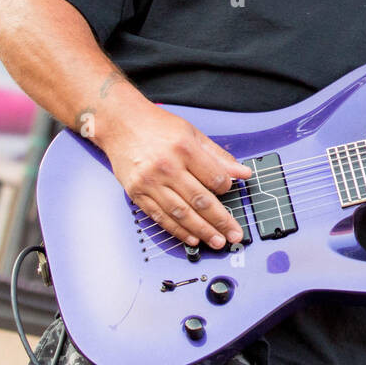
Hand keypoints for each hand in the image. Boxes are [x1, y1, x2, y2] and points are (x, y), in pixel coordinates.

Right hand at [99, 104, 252, 249]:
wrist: (121, 124)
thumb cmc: (157, 127)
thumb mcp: (193, 134)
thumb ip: (218, 156)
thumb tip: (243, 172)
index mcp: (185, 149)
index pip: (214, 177)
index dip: (227, 188)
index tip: (231, 191)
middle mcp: (167, 167)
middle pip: (200, 200)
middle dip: (221, 220)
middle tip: (234, 234)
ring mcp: (150, 182)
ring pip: (181, 213)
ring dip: (202, 230)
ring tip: (217, 240)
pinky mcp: (137, 193)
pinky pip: (160, 217)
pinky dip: (177, 230)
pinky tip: (191, 238)